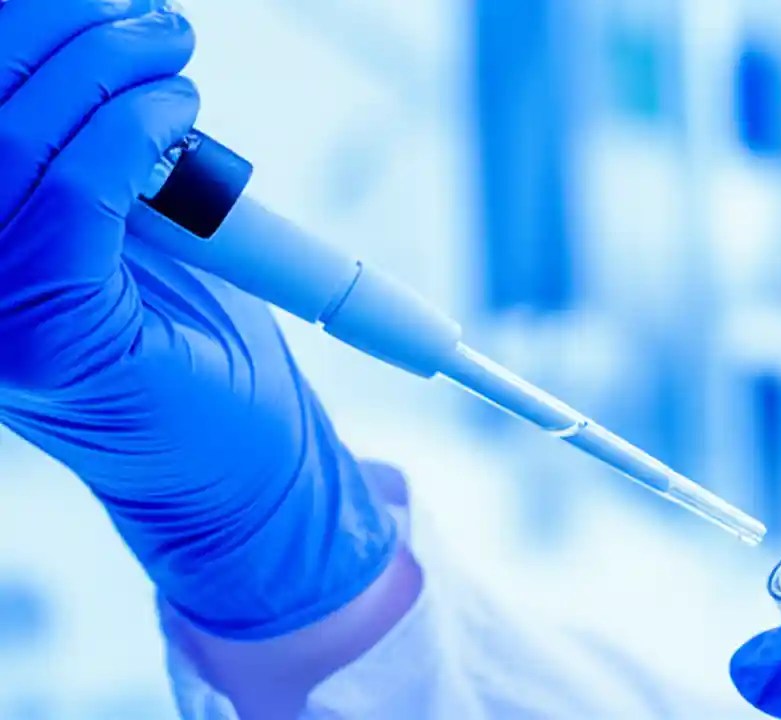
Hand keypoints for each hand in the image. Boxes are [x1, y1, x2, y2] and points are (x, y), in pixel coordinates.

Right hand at [0, 0, 393, 638]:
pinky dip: (130, 133)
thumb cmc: (189, 343)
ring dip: (107, 70)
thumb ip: (90, 155)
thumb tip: (95, 41)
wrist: (241, 464)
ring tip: (170, 52)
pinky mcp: (45, 340)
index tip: (95, 9)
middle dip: (66, 35)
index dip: (18, 34)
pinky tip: (174, 113)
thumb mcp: (132, 227)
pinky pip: (77, 196)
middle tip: (152, 23)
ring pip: (17, 136)